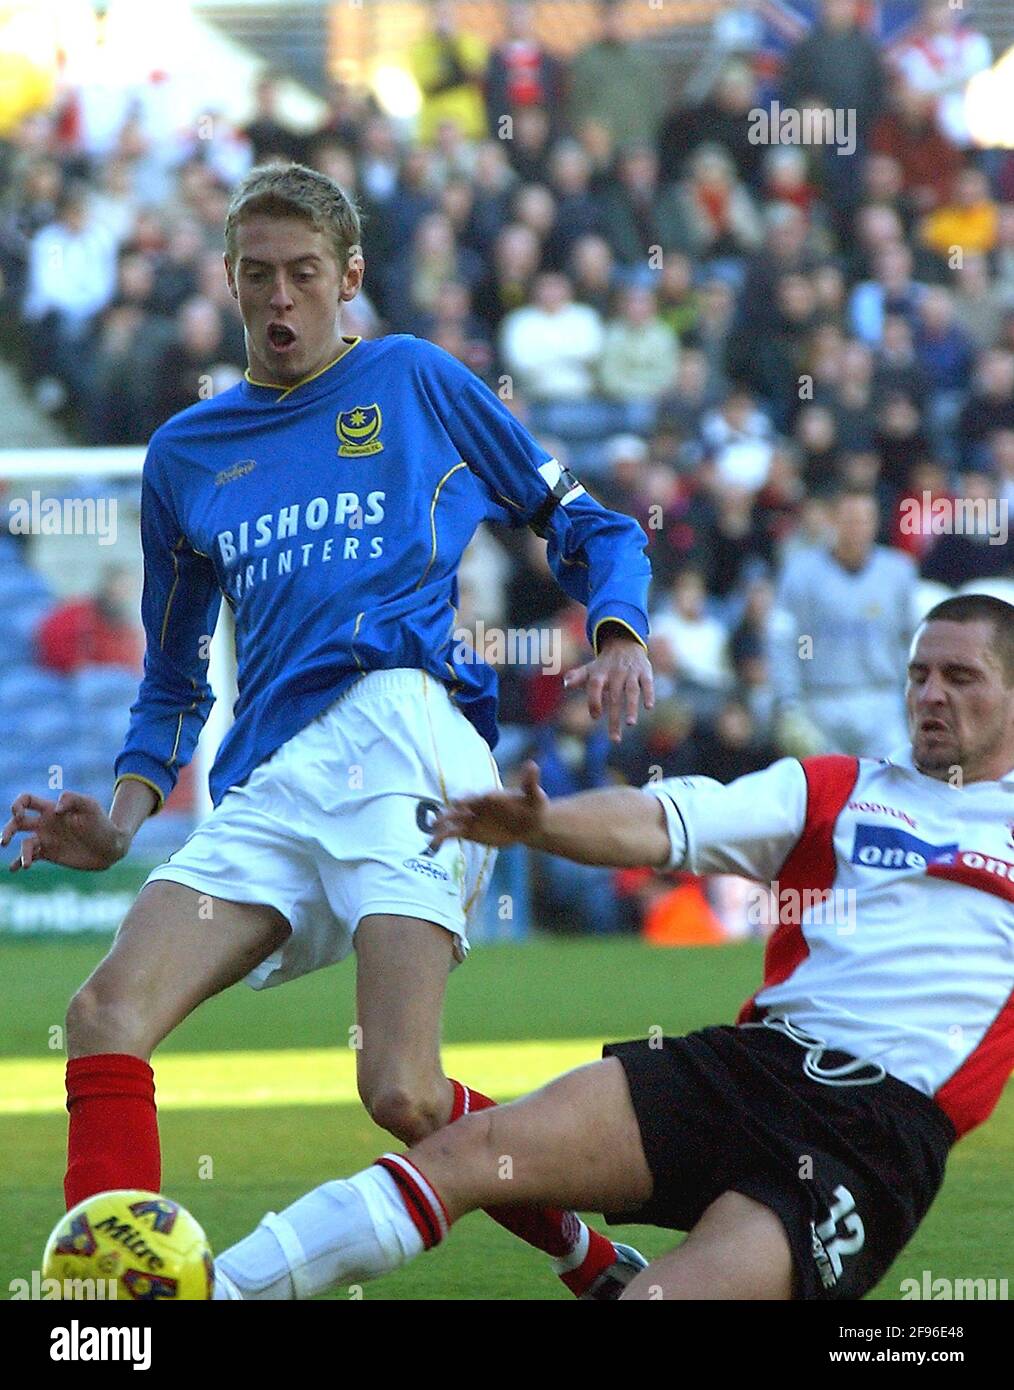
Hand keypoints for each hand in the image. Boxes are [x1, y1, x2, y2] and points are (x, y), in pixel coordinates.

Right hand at [0, 791, 127, 872]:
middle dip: (8, 830)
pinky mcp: (50, 854)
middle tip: (5, 841)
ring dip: (21, 853)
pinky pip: (30, 858)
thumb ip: (72, 799)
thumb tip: (55, 809)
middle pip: (17, 822)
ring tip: (27, 863)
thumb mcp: (90, 806)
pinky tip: (15, 868)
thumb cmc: (101, 823)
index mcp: (51, 809)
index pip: (27, 800)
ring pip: (24, 844)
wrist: (110, 846)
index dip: (17, 804)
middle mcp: (45, 823)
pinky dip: (19, 863)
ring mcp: (47, 839)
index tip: (19, 814)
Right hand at [429, 760, 547, 850]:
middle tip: (437, 821)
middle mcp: (476, 807)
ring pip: (453, 822)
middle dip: (448, 814)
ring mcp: (472, 819)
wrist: (530, 823)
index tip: (458, 803)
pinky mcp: (471, 832)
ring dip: (442, 828)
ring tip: (432, 837)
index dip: (466, 799)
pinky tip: (434, 844)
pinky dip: (444, 839)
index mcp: (487, 796)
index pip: (474, 797)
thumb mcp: (533, 795)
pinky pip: (455, 834)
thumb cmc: (532, 805)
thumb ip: (530, 781)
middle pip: (458, 809)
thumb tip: (533, 765)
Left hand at [563, 635, 653, 741]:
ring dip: (631, 707)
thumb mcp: (590, 669)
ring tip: (630, 723)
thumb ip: (577, 677)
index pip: (594, 686)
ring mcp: (631, 672)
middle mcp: (615, 673)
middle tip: (615, 739)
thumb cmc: (604, 664)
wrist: (624, 642)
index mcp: (600, 674)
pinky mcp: (645, 671)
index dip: (594, 700)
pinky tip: (649, 707)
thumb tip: (565, 684)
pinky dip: (649, 693)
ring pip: (631, 691)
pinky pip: (647, 683)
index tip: (595, 717)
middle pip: (614, 697)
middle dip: (614, 718)